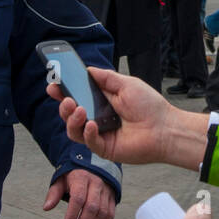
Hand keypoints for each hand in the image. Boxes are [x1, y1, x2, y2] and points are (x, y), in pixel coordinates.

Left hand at [43, 168, 116, 218]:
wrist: (93, 164)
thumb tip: (46, 208)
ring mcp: (106, 190)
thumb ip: (54, 193)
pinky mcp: (112, 197)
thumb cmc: (73, 175)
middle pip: (92, 207)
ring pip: (103, 212)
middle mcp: (96, 183)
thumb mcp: (61, 180)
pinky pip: (110, 214)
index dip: (72, 213)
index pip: (78, 197)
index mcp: (81, 177)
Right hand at [48, 65, 172, 165]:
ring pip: (74, 130)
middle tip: (65, 98)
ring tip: (79, 110)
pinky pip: (88, 142)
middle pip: (70, 114)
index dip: (63, 91)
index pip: (76, 96)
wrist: (165, 128)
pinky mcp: (105, 148)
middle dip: (63, 106)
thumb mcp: (126, 84)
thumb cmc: (149, 106)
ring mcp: (100, 134)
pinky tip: (93, 124)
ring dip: (72, 119)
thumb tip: (87, 70)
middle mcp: (97, 118)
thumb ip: (105, 77)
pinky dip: (87, 132)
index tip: (53, 84)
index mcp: (101, 101)